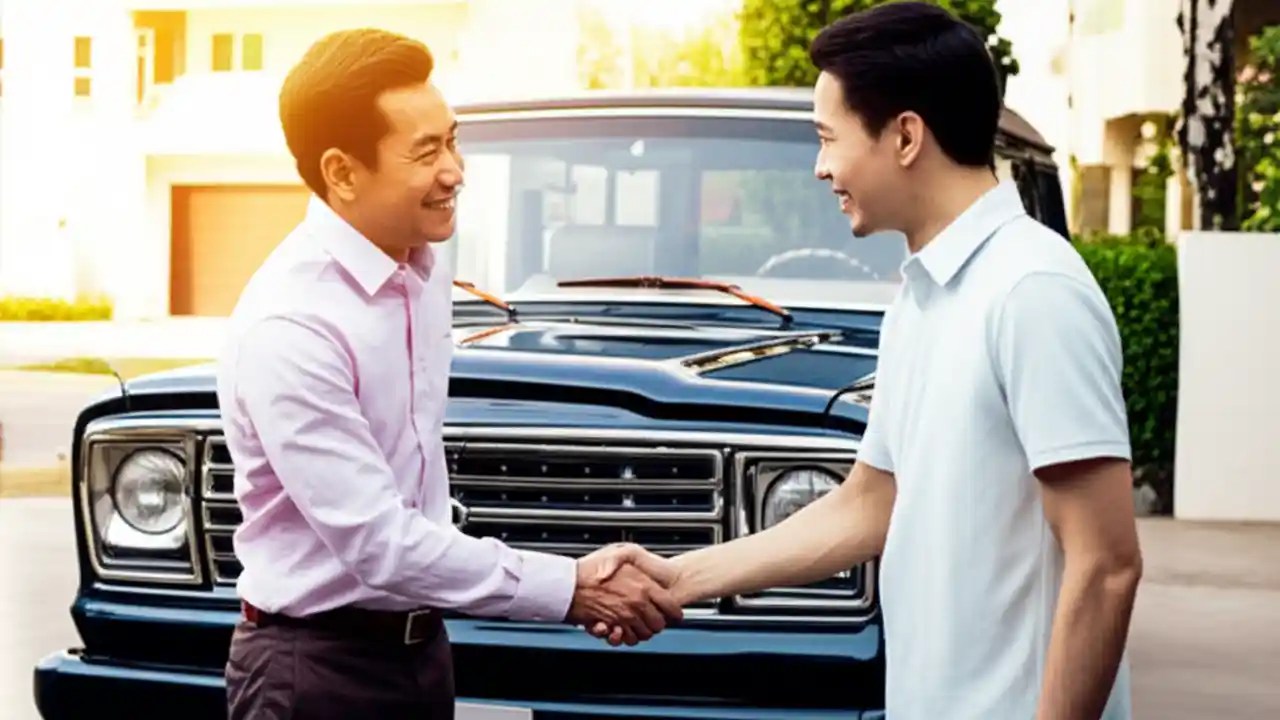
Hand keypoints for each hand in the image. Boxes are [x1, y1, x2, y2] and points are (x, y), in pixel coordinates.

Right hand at [565, 543, 682, 645]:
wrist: (566, 585)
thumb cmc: (589, 568)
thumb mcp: (618, 552)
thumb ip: (637, 559)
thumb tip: (647, 570)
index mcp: (644, 586)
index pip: (671, 607)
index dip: (673, 613)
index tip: (672, 614)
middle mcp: (637, 603)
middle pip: (659, 624)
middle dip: (655, 624)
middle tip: (649, 618)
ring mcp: (625, 617)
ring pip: (644, 635)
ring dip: (639, 632)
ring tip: (632, 623)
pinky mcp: (611, 628)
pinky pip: (625, 640)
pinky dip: (623, 637)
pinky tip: (617, 628)